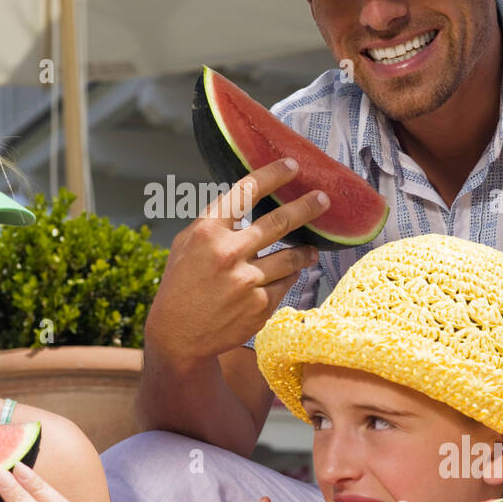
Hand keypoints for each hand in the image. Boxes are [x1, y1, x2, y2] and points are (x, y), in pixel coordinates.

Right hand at [144, 159, 325, 362]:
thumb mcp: (185, 245)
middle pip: (280, 222)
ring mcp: (246, 281)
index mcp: (207, 232)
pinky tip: (285, 277)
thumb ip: (214, 223)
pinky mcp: (260, 305)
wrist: (178, 335)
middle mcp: (228, 253)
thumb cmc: (181, 285)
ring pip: (291, 257)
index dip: (272, 175)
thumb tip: (245, 200)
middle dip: (307, 207)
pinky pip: (286, 283)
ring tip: (311, 249)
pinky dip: (288, 277)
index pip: (245, 193)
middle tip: (323, 198)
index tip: (292, 166)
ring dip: (305, 251)